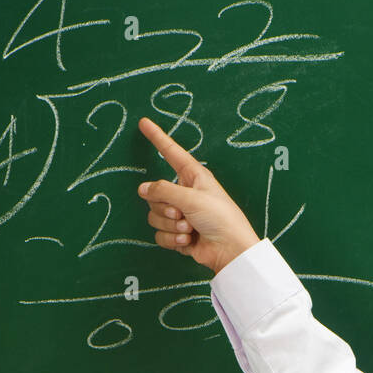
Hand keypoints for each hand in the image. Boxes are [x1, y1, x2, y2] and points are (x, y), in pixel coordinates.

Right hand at [136, 116, 260, 274]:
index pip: (170, 152)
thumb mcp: (191, 198)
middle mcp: (184, 193)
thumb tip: (142, 189)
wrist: (230, 249)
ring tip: (189, 229)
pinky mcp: (178, 234)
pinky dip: (172, 239)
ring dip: (171, 226)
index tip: (144, 123)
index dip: (157, 137)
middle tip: (183, 215)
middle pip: (155, 194)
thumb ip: (163, 191)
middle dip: (166, 208)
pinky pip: (160, 234)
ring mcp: (180, 214)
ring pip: (155, 216)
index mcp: (192, 176)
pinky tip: (188, 241)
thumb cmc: (220, 217)